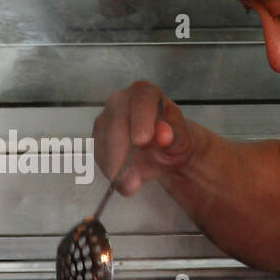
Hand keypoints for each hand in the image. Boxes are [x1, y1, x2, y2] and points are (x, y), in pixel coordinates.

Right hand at [93, 81, 194, 196]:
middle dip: (121, 152)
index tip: (142, 141)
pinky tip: (123, 182)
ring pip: (102, 140)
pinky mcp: (98, 138)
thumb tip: (163, 134)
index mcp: (145, 94)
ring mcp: (106, 119)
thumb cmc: (173, 138)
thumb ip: (174, 135)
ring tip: (130, 185)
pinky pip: (98, 154)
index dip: (140, 120)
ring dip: (114, 166)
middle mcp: (121, 101)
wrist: (164, 149)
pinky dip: (110, 171)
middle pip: (115, 122)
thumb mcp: (181, 139)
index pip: (140, 101)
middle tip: (131, 175)